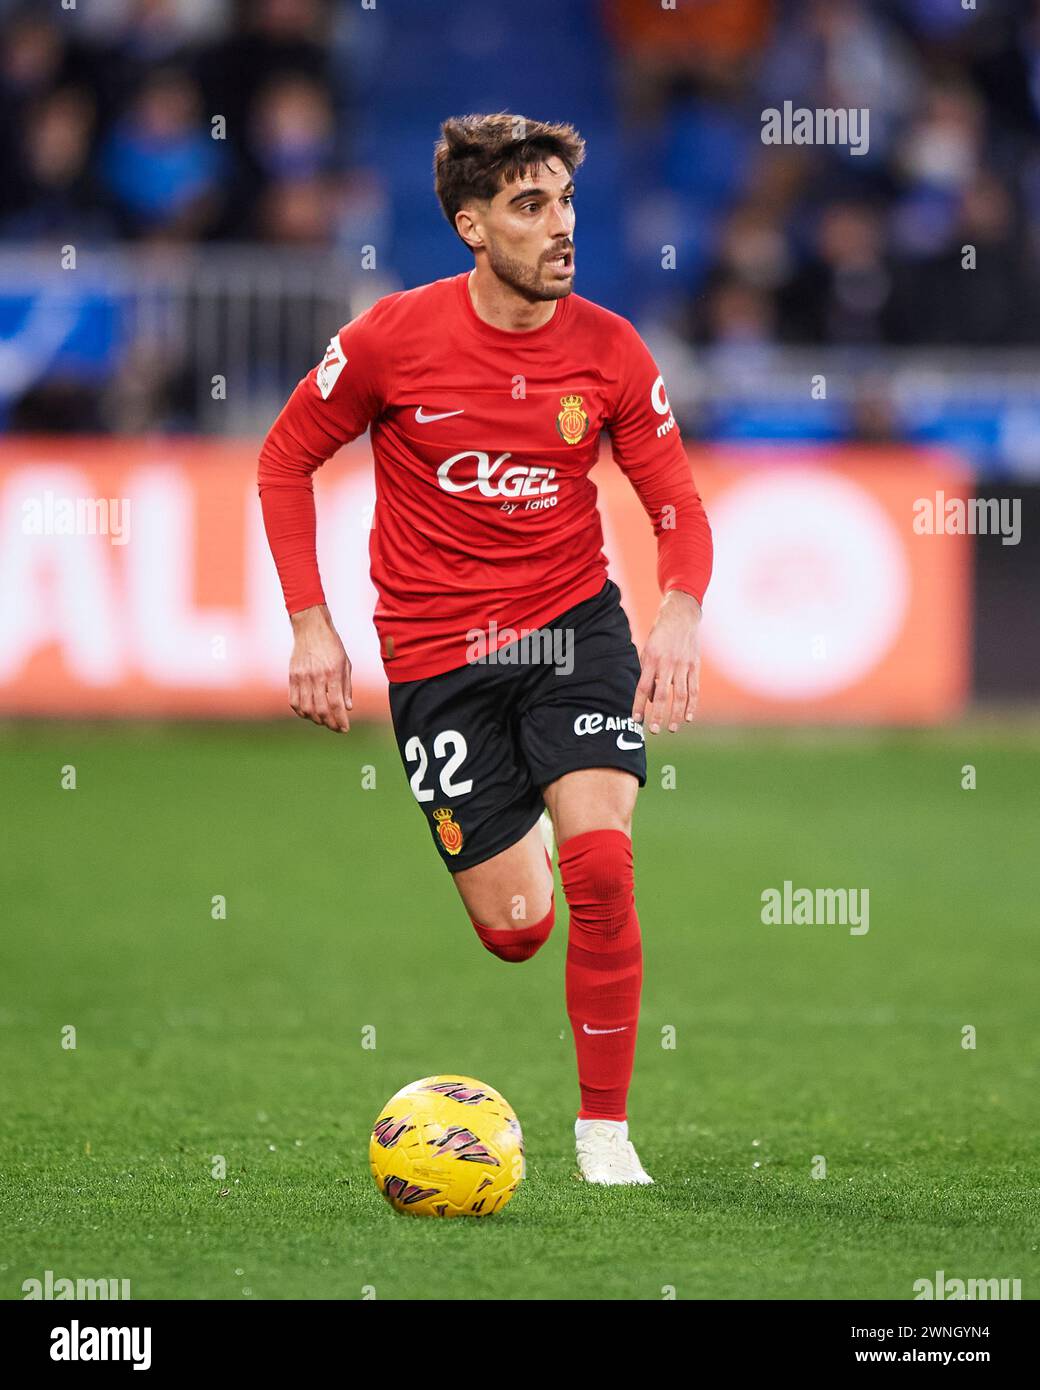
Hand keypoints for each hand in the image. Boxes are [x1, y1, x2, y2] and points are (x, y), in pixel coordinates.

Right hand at [288, 604, 351, 731]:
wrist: (311, 628)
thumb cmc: (332, 645)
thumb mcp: (345, 664)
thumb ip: (346, 687)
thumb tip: (348, 708)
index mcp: (333, 673)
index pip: (336, 704)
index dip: (341, 720)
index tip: (345, 729)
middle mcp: (317, 677)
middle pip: (321, 710)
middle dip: (330, 724)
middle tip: (336, 728)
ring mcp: (302, 677)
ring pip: (306, 709)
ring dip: (315, 719)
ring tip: (323, 721)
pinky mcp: (292, 676)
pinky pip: (293, 701)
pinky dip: (300, 711)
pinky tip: (308, 713)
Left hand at [631, 589, 701, 733]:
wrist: (681, 616)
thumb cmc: (660, 636)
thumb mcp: (647, 650)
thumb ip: (647, 674)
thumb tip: (650, 699)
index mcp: (651, 659)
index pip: (642, 687)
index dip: (638, 704)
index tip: (635, 720)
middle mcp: (667, 664)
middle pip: (661, 695)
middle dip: (657, 714)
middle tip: (654, 730)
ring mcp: (683, 665)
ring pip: (680, 695)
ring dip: (676, 714)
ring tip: (671, 728)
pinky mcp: (695, 666)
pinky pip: (694, 689)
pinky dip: (692, 705)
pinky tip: (688, 718)